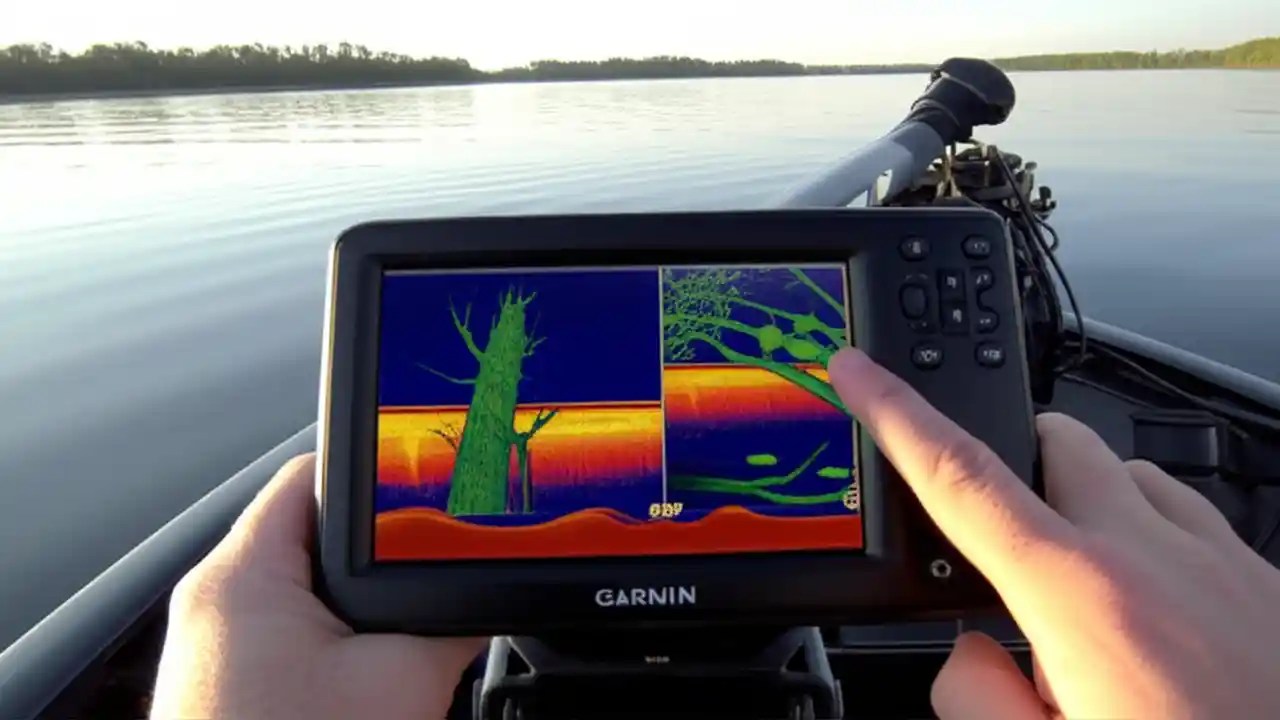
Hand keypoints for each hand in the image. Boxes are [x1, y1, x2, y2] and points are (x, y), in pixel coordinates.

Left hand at [150, 454, 483, 719]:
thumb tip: (487, 594)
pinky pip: (286, 633)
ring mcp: (214, 647)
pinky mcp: (225, 684)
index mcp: (243, 576)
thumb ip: (451, 623)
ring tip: (401, 620)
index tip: (427, 480)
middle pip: (311, 532)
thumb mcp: (403, 682)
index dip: (380, 471)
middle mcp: (214, 602)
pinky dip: (331, 638)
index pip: (313, 476)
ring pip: (302, 586)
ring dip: (353, 598)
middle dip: (376, 546)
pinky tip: (368, 666)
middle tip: (430, 556)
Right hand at [827, 348, 1279, 719]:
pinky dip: (1157, 543)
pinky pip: (1198, 522)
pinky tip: (1157, 617)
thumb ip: (977, 697)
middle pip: (1059, 443)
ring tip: (1084, 595)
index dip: (895, 412)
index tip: (859, 371)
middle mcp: (1160, 561)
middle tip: (1000, 541)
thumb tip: (973, 654)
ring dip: (1090, 505)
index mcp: (1082, 600)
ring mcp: (1229, 567)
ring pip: (1134, 477)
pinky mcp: (1273, 588)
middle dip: (1013, 458)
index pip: (960, 476)